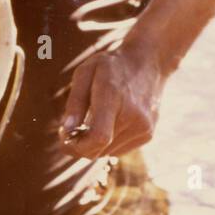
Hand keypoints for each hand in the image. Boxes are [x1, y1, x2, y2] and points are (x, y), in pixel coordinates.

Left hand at [59, 43, 164, 159]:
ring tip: (93, 121)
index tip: (65, 140)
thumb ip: (75, 102)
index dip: (77, 146)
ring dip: (94, 143)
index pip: (98, 137)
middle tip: (73, 131)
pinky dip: (109, 142)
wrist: (149, 62)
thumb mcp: (86, 72)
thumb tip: (66, 131)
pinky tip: (110, 121)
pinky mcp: (147, 134)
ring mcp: (143, 127)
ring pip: (107, 152)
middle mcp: (133, 116)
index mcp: (114, 97)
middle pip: (99, 149)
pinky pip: (119, 150)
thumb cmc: (112, 66)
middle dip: (80, 146)